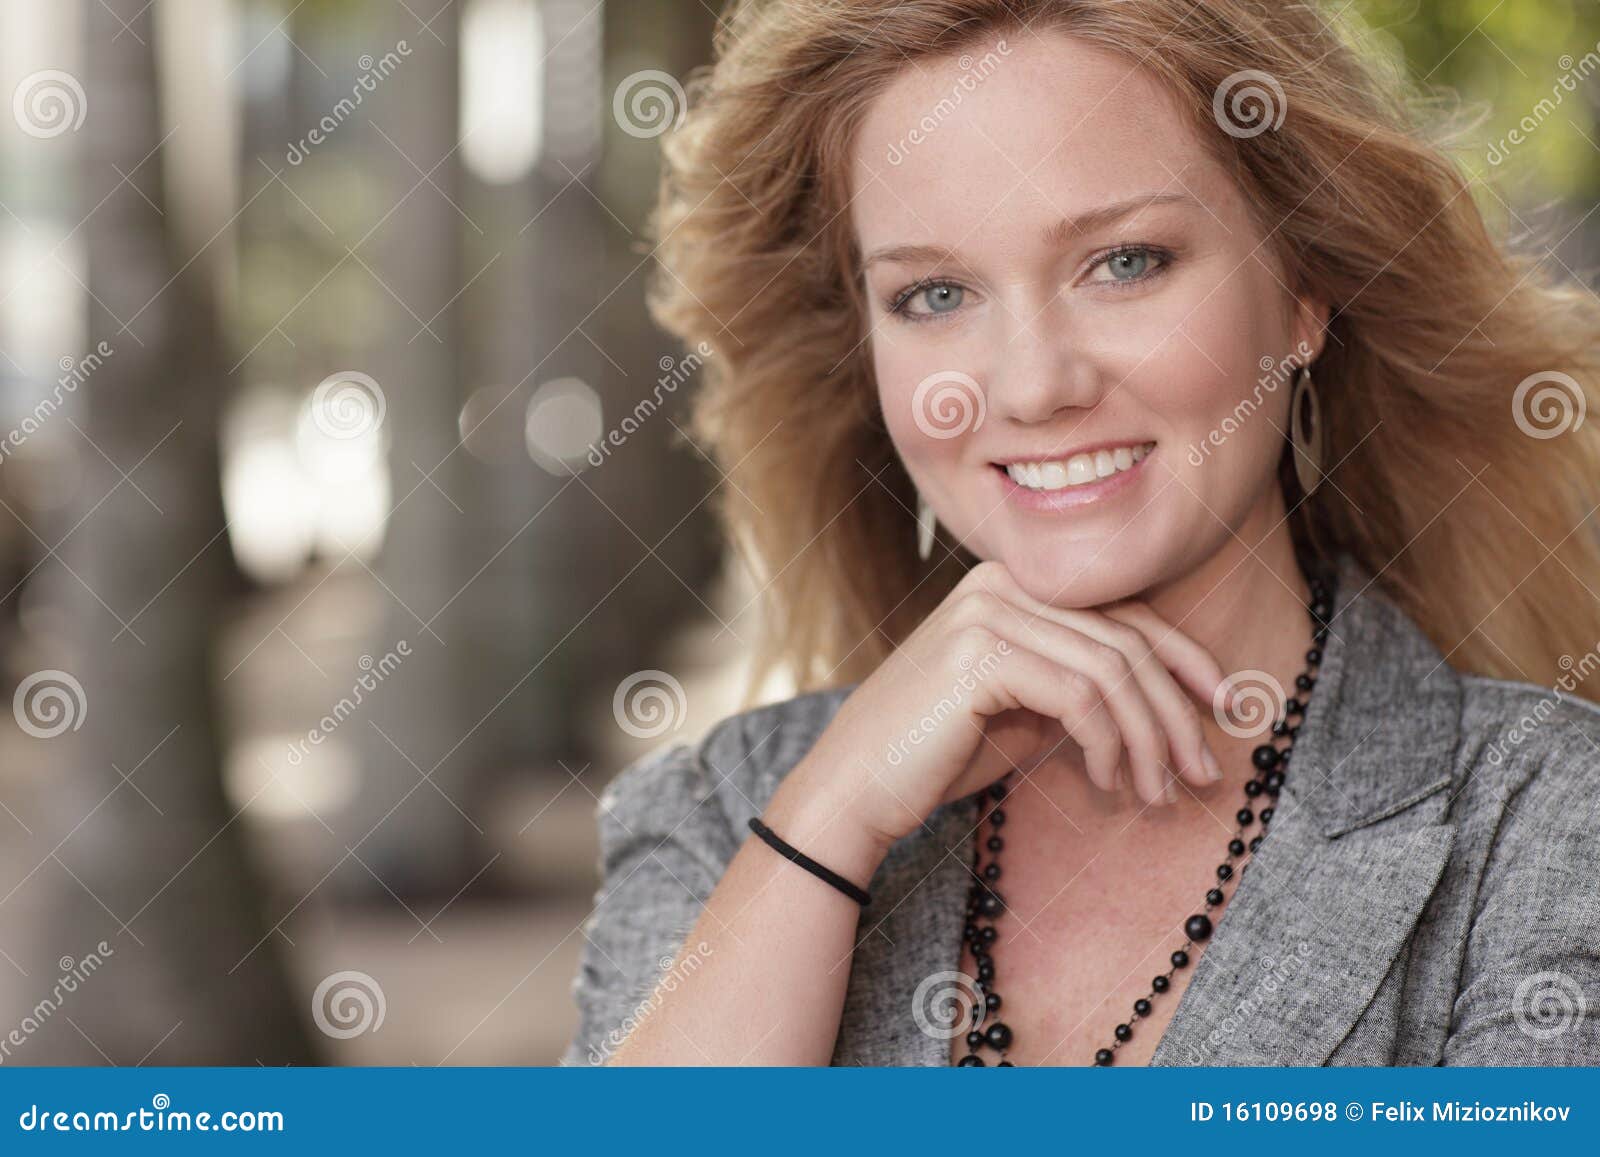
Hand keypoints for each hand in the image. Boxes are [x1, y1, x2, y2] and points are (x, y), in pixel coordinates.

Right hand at [782, 560, 1231, 851]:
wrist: (856, 786)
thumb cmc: (937, 754)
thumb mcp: (1025, 708)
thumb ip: (1081, 686)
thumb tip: (1171, 703)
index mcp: (1013, 583)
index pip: (1124, 611)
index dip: (1187, 659)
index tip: (1227, 709)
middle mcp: (1001, 582)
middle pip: (1126, 639)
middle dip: (1176, 712)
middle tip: (1202, 772)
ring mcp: (988, 612)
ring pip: (1111, 670)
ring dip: (1149, 740)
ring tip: (1158, 793)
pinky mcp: (979, 654)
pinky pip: (1079, 697)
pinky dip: (1108, 745)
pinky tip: (1106, 784)